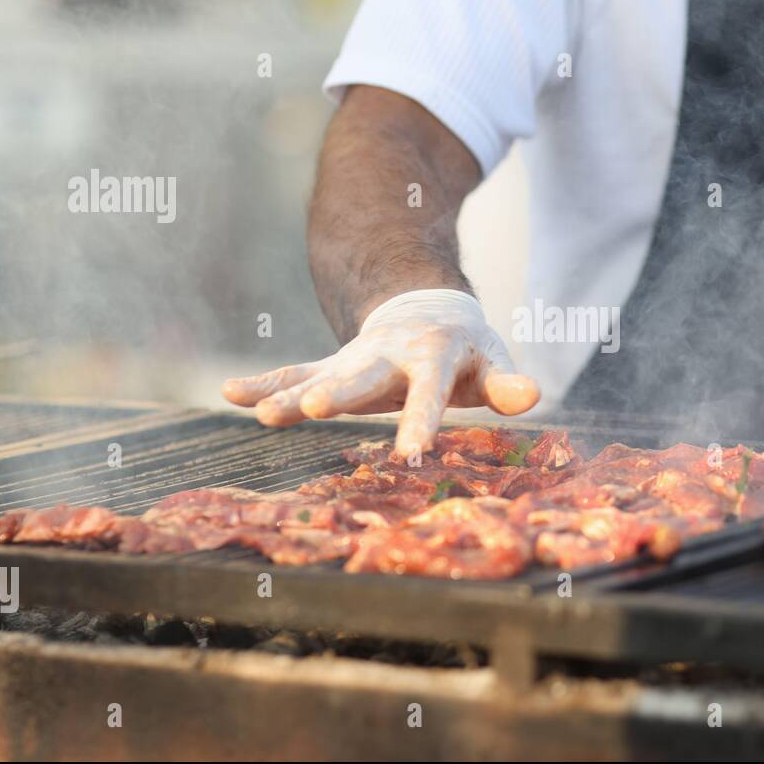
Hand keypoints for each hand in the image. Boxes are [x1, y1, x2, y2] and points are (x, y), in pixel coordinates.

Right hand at [222, 290, 539, 455]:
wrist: (427, 309)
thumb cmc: (466, 350)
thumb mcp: (492, 362)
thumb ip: (506, 383)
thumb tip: (533, 396)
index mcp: (434, 355)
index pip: (429, 392)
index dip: (422, 422)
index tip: (412, 454)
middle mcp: (389, 355)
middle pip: (361, 378)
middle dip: (337, 394)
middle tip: (312, 411)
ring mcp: (355, 359)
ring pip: (319, 376)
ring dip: (288, 395)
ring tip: (259, 414)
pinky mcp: (331, 366)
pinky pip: (294, 373)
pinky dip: (264, 383)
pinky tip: (231, 392)